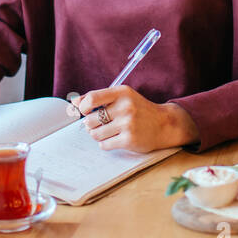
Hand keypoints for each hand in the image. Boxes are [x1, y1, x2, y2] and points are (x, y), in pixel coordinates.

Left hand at [66, 86, 197, 152]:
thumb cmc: (138, 110)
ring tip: (108, 132)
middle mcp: (125, 107)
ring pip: (95, 134)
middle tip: (101, 124)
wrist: (164, 124)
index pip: (92, 98)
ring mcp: (128, 124)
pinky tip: (115, 139)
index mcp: (122, 93)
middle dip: (91, 124)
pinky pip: (104, 145)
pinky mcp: (130, 140)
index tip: (85, 110)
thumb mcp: (122, 97)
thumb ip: (98, 98)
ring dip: (97, 135)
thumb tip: (74, 103)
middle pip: (90, 120)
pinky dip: (106, 144)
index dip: (83, 106)